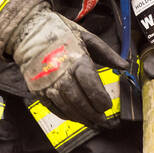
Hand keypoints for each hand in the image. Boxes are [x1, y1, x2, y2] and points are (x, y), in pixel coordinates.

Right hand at [8, 9, 124, 129]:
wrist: (28, 30)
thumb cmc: (61, 32)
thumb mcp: (88, 37)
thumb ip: (107, 53)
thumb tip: (125, 66)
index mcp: (76, 59)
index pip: (91, 85)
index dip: (100, 99)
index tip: (108, 106)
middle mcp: (61, 73)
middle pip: (79, 100)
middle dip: (92, 113)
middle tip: (102, 120)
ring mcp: (47, 82)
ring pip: (65, 106)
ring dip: (80, 117)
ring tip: (91, 122)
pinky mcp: (36, 88)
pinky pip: (52, 106)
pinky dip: (64, 114)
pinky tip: (74, 117)